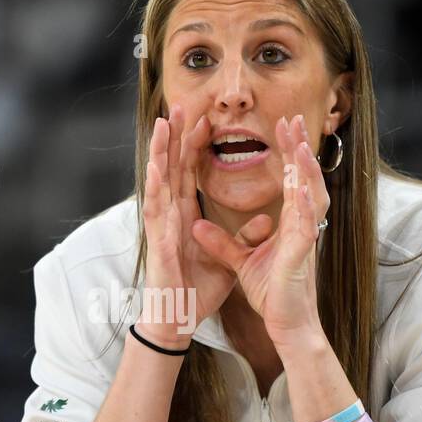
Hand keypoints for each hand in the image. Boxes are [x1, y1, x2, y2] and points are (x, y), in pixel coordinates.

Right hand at [140, 103, 273, 347]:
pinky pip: (155, 211)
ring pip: (159, 180)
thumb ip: (245, 238)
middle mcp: (171, 215)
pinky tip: (156, 167)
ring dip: (160, 151)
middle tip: (179, 104)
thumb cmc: (197, 290)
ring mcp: (161, 227)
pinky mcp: (157, 243)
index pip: (190, 172)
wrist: (178, 318)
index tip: (205, 118)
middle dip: (175, 135)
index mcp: (186, 216)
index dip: (196, 145)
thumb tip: (266, 220)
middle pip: (172, 167)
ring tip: (163, 122)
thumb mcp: (229, 260)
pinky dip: (155, 188)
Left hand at [190, 114, 329, 349]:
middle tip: (295, 120)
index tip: (281, 127)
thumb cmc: (272, 293)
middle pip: (305, 179)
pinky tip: (300, 187)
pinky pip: (307, 225)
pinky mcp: (303, 255)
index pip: (289, 180)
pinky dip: (304, 205)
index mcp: (289, 223)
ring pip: (312, 195)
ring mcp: (306, 238)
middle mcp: (302, 225)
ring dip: (306, 169)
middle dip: (300, 149)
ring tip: (300, 145)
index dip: (286, 154)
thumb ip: (220, 242)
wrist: (287, 324)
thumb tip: (196, 225)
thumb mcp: (238, 261)